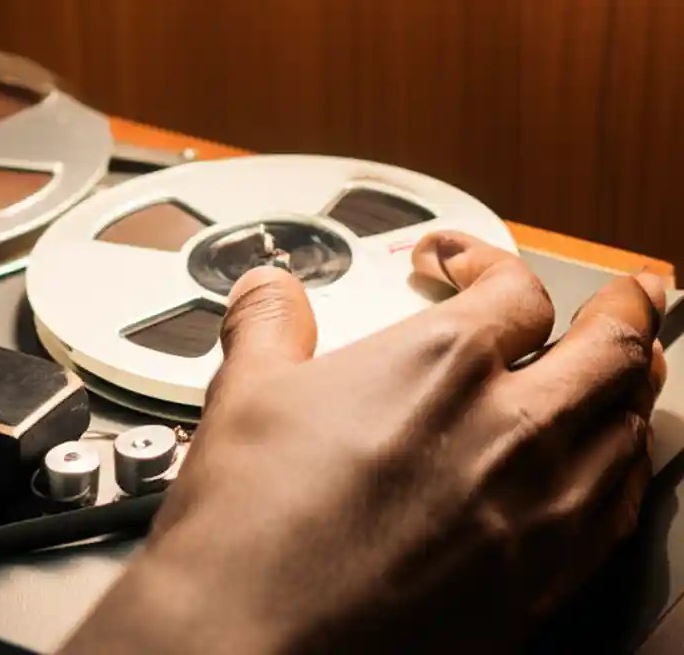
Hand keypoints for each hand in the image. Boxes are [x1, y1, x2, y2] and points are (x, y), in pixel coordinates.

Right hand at [61, 231, 665, 653]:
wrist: (259, 639)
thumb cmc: (251, 527)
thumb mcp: (245, 395)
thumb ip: (269, 323)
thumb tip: (270, 292)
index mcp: (441, 365)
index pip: (512, 287)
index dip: (489, 259)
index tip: (462, 265)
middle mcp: (511, 430)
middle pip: (612, 347)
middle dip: (624, 310)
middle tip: (627, 294)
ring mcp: (538, 510)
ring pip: (628, 427)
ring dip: (630, 387)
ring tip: (623, 373)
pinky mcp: (544, 582)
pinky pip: (619, 508)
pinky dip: (623, 469)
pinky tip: (606, 468)